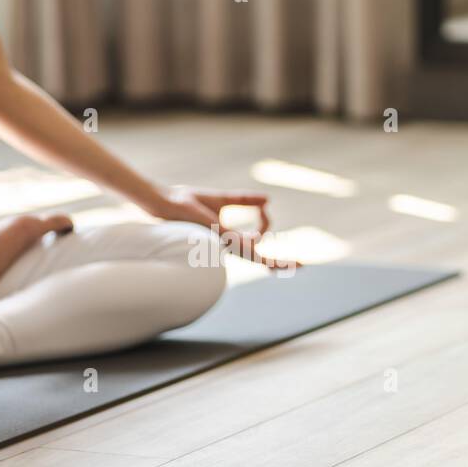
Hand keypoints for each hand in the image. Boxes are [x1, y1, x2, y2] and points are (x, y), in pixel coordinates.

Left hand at [152, 187, 296, 270]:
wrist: (166, 202)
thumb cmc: (187, 201)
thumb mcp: (224, 199)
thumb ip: (245, 200)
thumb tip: (268, 200)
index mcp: (228, 237)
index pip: (256, 238)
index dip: (266, 221)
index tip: (264, 207)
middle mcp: (228, 244)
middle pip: (259, 258)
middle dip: (279, 264)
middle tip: (301, 267)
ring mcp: (226, 243)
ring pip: (257, 259)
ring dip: (278, 263)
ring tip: (298, 267)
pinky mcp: (223, 239)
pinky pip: (248, 250)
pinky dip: (266, 257)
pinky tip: (282, 264)